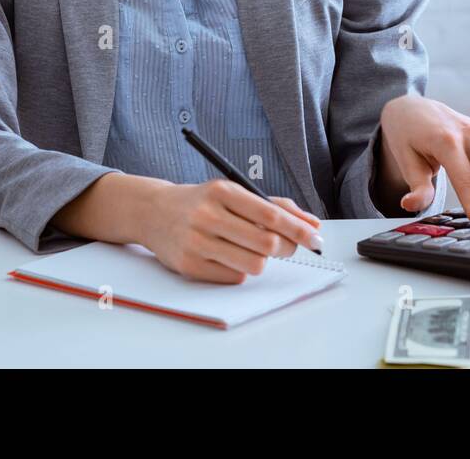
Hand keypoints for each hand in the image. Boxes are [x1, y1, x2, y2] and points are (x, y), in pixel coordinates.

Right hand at [140, 179, 323, 283]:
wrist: (153, 212)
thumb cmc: (202, 202)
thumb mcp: (234, 193)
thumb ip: (275, 205)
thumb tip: (312, 224)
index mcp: (223, 191)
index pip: (271, 214)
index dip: (299, 229)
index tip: (316, 239)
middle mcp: (208, 215)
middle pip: (266, 243)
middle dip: (286, 247)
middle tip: (288, 247)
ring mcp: (197, 242)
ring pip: (253, 264)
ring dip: (262, 260)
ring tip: (252, 249)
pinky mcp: (189, 265)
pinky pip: (234, 277)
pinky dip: (240, 269)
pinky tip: (229, 256)